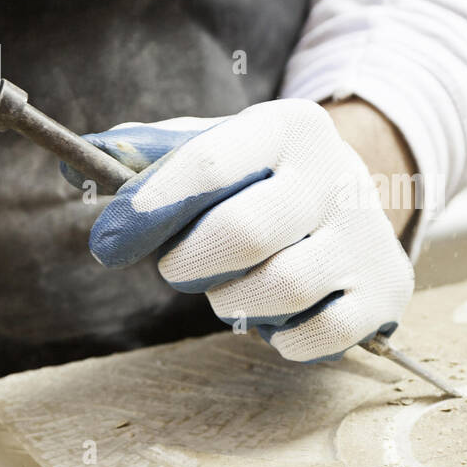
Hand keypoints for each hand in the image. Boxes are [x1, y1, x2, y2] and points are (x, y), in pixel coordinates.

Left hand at [65, 99, 414, 361]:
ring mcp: (366, 236)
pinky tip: (277, 317)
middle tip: (178, 268)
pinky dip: (282, 338)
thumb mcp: (219, 146)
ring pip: (279, 289)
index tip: (110, 240)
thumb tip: (80, 159)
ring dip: (234, 301)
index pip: (210, 164)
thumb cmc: (265, 180)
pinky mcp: (386, 290)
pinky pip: (318, 335)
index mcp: (290, 127)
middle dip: (191, 262)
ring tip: (233, 287)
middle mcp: (337, 176)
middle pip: (244, 233)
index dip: (150, 207)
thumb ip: (152, 154)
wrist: (358, 201)